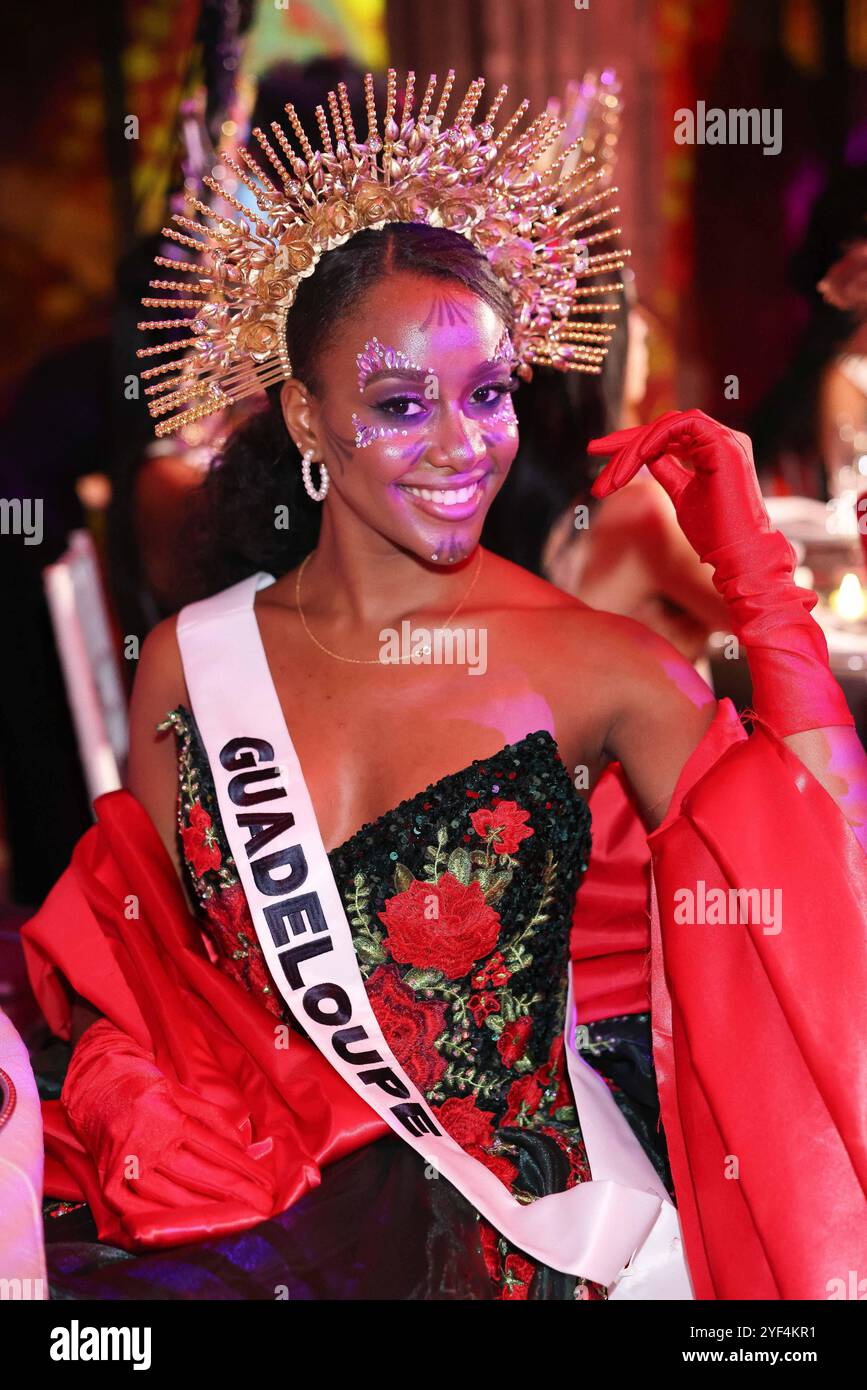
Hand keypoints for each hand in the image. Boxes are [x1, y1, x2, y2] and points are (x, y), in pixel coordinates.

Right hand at [63, 1020, 275, 1235]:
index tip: (266, 1184)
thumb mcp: (184, 1094)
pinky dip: (156, 1218)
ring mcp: (125, 1161)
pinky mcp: (106, 1178)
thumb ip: (216, 1121)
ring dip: (203, 1209)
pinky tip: (181, 1226)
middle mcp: (147, 1140)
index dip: (243, 1168)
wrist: (96, 1084)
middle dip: (234, 1193)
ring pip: (168, 1194)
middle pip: (197, 1173)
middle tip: (261, 1206)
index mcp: (169, 1116)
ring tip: (232, 1218)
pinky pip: (133, 1206)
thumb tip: (247, 1148)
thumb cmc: (147, 1089)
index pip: (215, 1148)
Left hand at [588, 409, 771, 565]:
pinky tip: (633, 462)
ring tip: (612, 476)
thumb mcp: (682, 495)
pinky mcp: (723, 443)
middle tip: (593, 449)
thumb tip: (648, 457)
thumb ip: (668, 472)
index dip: (635, 443)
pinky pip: (678, 426)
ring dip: (634, 446)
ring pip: (667, 426)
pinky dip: (652, 441)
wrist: (738, 555)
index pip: (670, 435)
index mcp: (716, 450)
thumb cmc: (714, 533)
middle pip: (665, 426)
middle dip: (626, 439)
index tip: (603, 456)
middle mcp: (724, 439)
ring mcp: (726, 438)